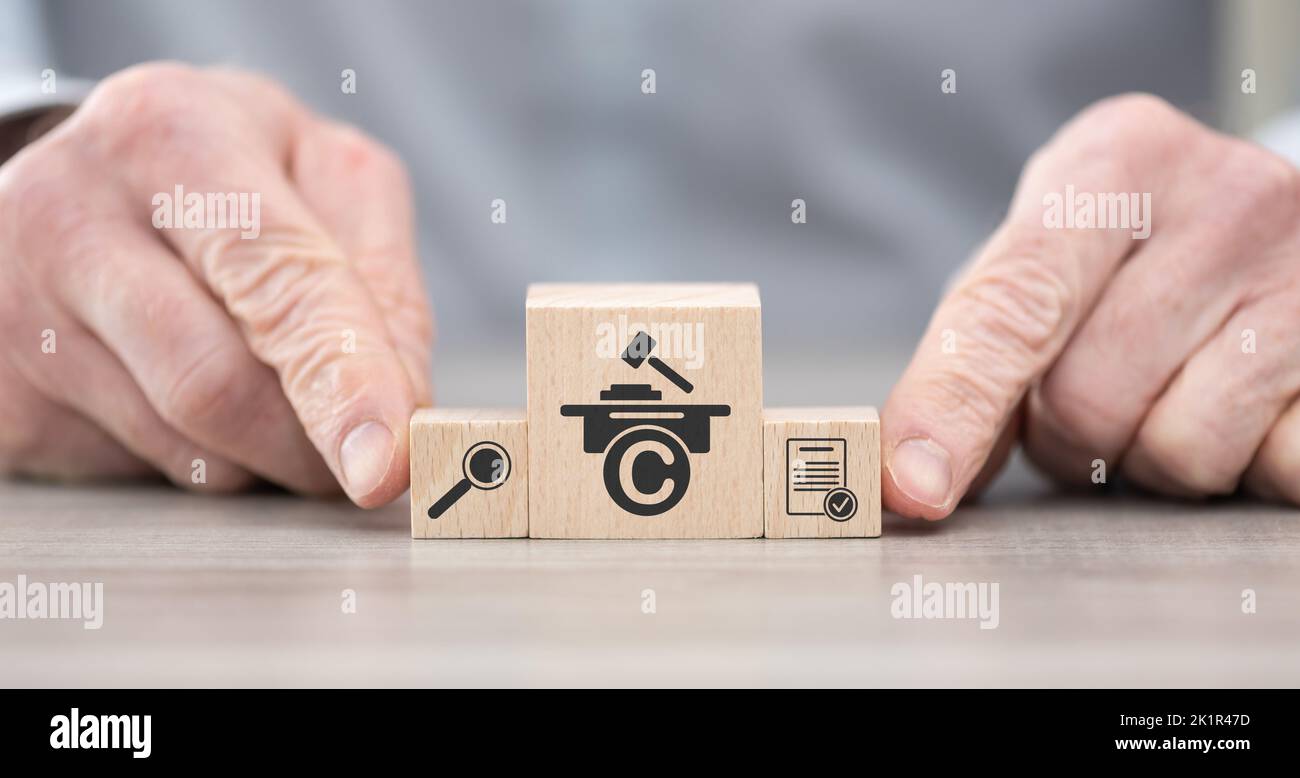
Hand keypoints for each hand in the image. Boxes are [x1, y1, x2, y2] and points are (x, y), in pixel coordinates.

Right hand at [0, 62, 433, 506]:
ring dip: (259, 456)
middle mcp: (71, 210)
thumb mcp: (327, 182)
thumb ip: (385, 287)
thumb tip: (402, 414)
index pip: (276, 280)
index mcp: (174, 137)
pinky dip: (194, 460)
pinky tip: (182, 398)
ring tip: (261, 388)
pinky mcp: (1, 394)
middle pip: (216, 385)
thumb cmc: (234, 180)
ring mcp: (16, 306)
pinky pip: (131, 474)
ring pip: (181, 446)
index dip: (341, 382)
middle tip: (358, 455)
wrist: (89, 179)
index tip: (384, 466)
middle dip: (310, 443)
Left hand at [882, 94, 1299, 517]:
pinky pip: (1273, 470)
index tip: (914, 487)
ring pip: (1179, 451)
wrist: (1276, 221)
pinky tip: (1243, 403)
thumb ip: (975, 354)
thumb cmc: (1136, 248)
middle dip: (1067, 430)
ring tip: (1172, 390)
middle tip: (1100, 388)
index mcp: (1115, 165)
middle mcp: (1225, 201)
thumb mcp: (1047, 258)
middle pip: (1085, 403)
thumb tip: (914, 475)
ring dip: (1151, 455)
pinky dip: (1244, 464)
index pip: (1012, 307)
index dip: (953, 407)